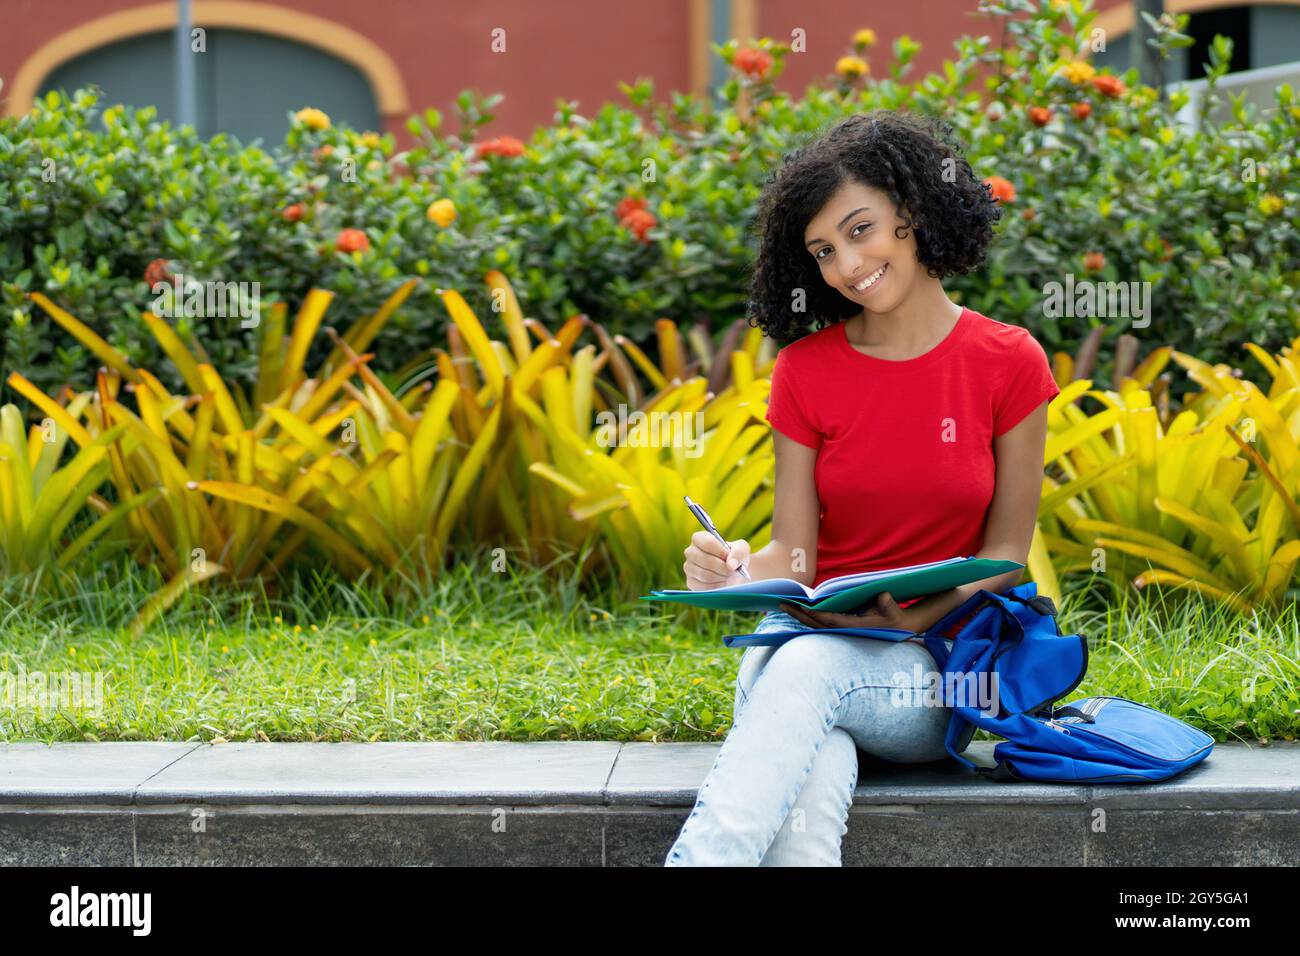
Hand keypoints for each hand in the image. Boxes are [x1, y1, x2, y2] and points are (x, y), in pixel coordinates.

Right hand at [684, 532, 750, 590]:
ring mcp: (688, 568)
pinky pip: (704, 587)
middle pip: (705, 560)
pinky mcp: (691, 582)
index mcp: (699, 538)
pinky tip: (723, 583)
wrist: (733, 571)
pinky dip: (717, 586)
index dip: (720, 551)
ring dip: (721, 577)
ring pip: (705, 575)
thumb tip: (731, 565)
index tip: (729, 557)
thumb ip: (739, 552)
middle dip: (722, 567)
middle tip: (733, 571)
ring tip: (730, 576)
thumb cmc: (735, 556)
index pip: (707, 542)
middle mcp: (690, 552)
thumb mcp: (741, 549)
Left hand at [778, 591, 915, 631]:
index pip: (830, 620)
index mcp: (854, 626)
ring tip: (783, 606)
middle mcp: (844, 630)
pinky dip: (806, 617)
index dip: (816, 614)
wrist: (899, 627)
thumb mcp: (893, 609)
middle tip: (781, 604)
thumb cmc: (895, 616)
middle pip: (816, 623)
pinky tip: (796, 610)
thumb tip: (884, 595)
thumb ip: (888, 604)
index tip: (802, 606)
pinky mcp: (840, 626)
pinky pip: (819, 623)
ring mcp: (841, 629)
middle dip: (798, 615)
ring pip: (815, 624)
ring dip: (799, 616)